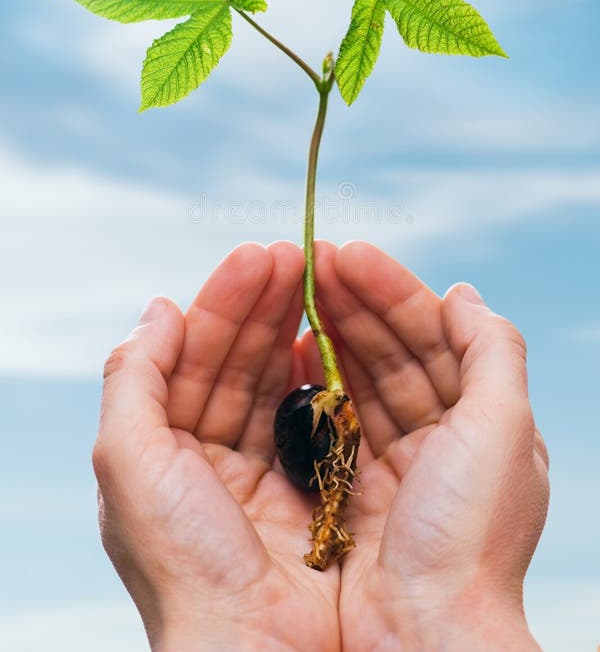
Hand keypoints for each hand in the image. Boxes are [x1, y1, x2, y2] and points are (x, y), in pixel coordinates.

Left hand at [93, 242, 339, 651]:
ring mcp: (261, 471)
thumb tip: (158, 309)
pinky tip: (328, 340)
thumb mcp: (128, 462)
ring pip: (275, 380)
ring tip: (318, 278)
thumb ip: (133, 377)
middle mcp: (207, 456)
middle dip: (264, 303)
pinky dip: (321, 375)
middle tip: (297, 254)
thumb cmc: (183, 562)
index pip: (193, 354)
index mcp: (160, 449)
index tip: (259, 255)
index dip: (223, 301)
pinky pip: (314, 417)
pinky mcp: (308, 489)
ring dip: (293, 327)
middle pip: (237, 360)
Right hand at [296, 241, 548, 650]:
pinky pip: (331, 420)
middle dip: (354, 302)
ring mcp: (395, 464)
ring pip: (360, 379)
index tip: (348, 254)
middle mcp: (440, 438)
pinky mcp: (353, 490)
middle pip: (393, 350)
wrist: (424, 636)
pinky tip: (293, 349)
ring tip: (299, 290)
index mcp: (482, 420)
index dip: (392, 289)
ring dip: (331, 331)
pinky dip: (313, 381)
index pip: (434, 334)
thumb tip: (464, 293)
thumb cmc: (471, 533)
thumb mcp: (503, 427)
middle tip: (312, 260)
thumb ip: (493, 350)